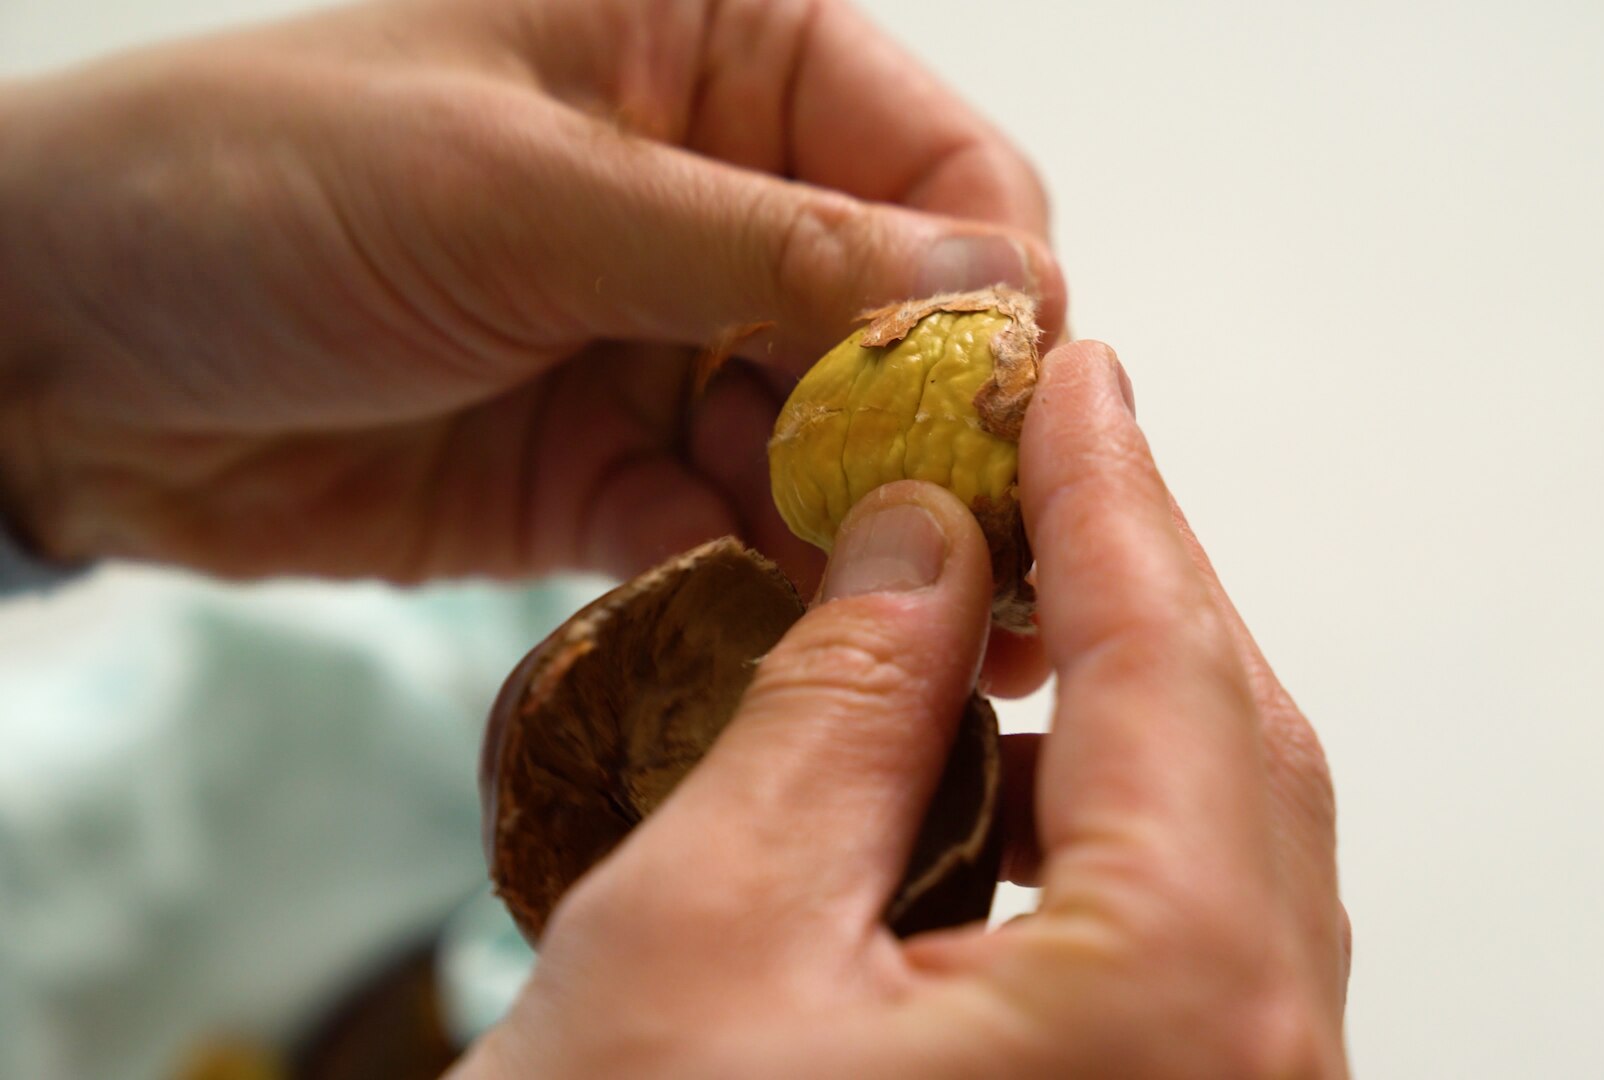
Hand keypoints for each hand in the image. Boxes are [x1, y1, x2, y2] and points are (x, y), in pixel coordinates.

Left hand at [0, 0, 1063, 586]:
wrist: (54, 350)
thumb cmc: (261, 185)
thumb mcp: (528, 190)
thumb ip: (768, 247)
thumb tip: (997, 288)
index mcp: (717, 54)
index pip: (934, 160)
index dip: (993, 277)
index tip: (1016, 398)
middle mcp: (717, 194)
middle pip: (906, 318)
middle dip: (949, 428)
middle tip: (1000, 551)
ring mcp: (669, 339)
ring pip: (836, 438)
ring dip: (875, 523)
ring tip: (935, 622)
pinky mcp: (614, 468)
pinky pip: (738, 525)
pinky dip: (771, 574)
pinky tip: (804, 623)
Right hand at [456, 342, 1349, 1077]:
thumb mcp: (705, 935)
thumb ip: (840, 706)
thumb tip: (924, 546)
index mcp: (1178, 1003)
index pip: (1169, 663)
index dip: (1111, 492)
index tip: (1071, 373)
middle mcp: (1257, 1075)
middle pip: (1233, 749)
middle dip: (1137, 582)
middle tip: (1040, 456)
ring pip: (1223, 847)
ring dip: (1127, 699)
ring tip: (1015, 592)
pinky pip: (1187, 944)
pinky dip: (1112, 825)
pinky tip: (1011, 774)